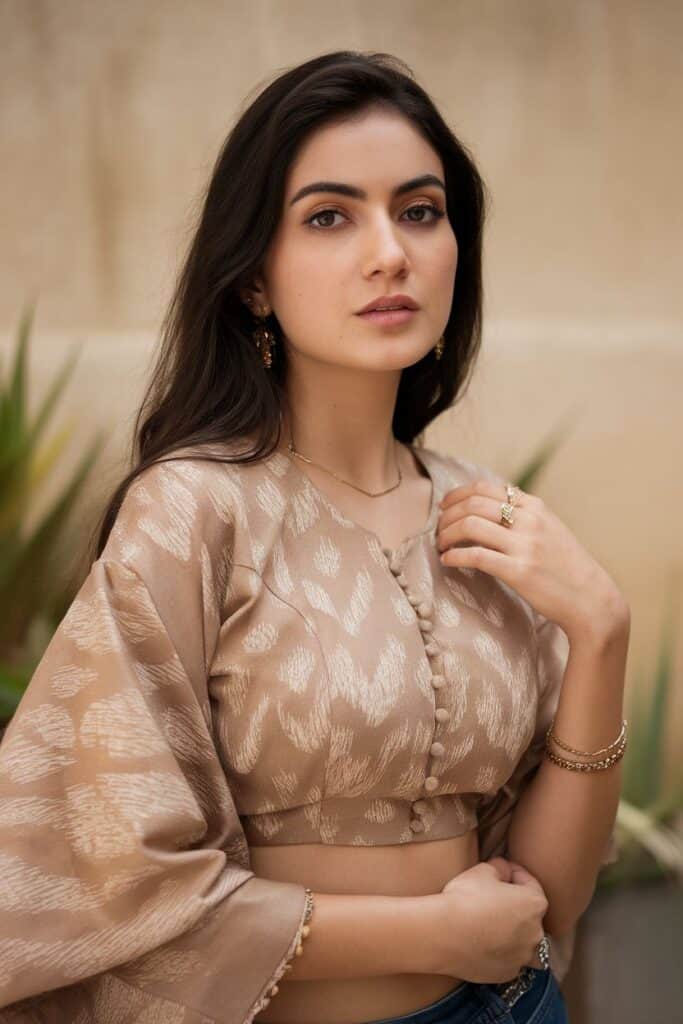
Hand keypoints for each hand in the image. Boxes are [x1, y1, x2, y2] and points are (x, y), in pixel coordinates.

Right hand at [432, 857, 549, 982]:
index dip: (515, 873)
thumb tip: (504, 870)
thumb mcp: (482, 870)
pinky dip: (502, 952)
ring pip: (525, 944)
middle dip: (516, 905)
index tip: (503, 870)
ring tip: (495, 926)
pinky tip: (485, 943)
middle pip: (530, 915)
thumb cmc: (464, 898)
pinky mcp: (507, 973)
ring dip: (515, 934)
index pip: (531, 884)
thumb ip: (500, 868)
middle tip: (494, 898)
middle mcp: (535, 933)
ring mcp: (522, 957)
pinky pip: (510, 960)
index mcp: (534, 904)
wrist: (442, 935)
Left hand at [437, 478, 628, 643]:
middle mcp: (529, 520)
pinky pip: (476, 556)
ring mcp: (525, 545)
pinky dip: (454, 556)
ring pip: (470, 525)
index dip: (457, 495)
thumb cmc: (567, 567)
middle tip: (439, 528)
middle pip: (473, 504)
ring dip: (447, 534)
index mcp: (535, 507)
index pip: (485, 488)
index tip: (444, 506)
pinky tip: (448, 561)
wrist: (591, 598)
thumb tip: (486, 508)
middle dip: (448, 515)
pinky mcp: (519, 571)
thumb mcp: (549, 529)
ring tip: (442, 545)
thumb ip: (523, 515)